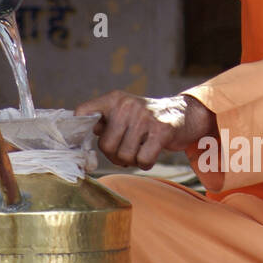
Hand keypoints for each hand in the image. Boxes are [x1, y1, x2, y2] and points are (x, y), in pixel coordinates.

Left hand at [75, 91, 216, 169]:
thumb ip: (104, 122)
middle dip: (114, 156)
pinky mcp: (161, 131)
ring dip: (131, 161)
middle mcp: (127, 105)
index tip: (84, 143)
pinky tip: (150, 155)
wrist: (184, 114)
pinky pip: (143, 160)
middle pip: (105, 145)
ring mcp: (144, 118)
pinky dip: (145, 163)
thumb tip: (84, 137)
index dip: (77, 131)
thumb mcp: (124, 112)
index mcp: (114, 99)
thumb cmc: (147, 119)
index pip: (83, 112)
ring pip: (124, 155)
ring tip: (139, 151)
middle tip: (125, 151)